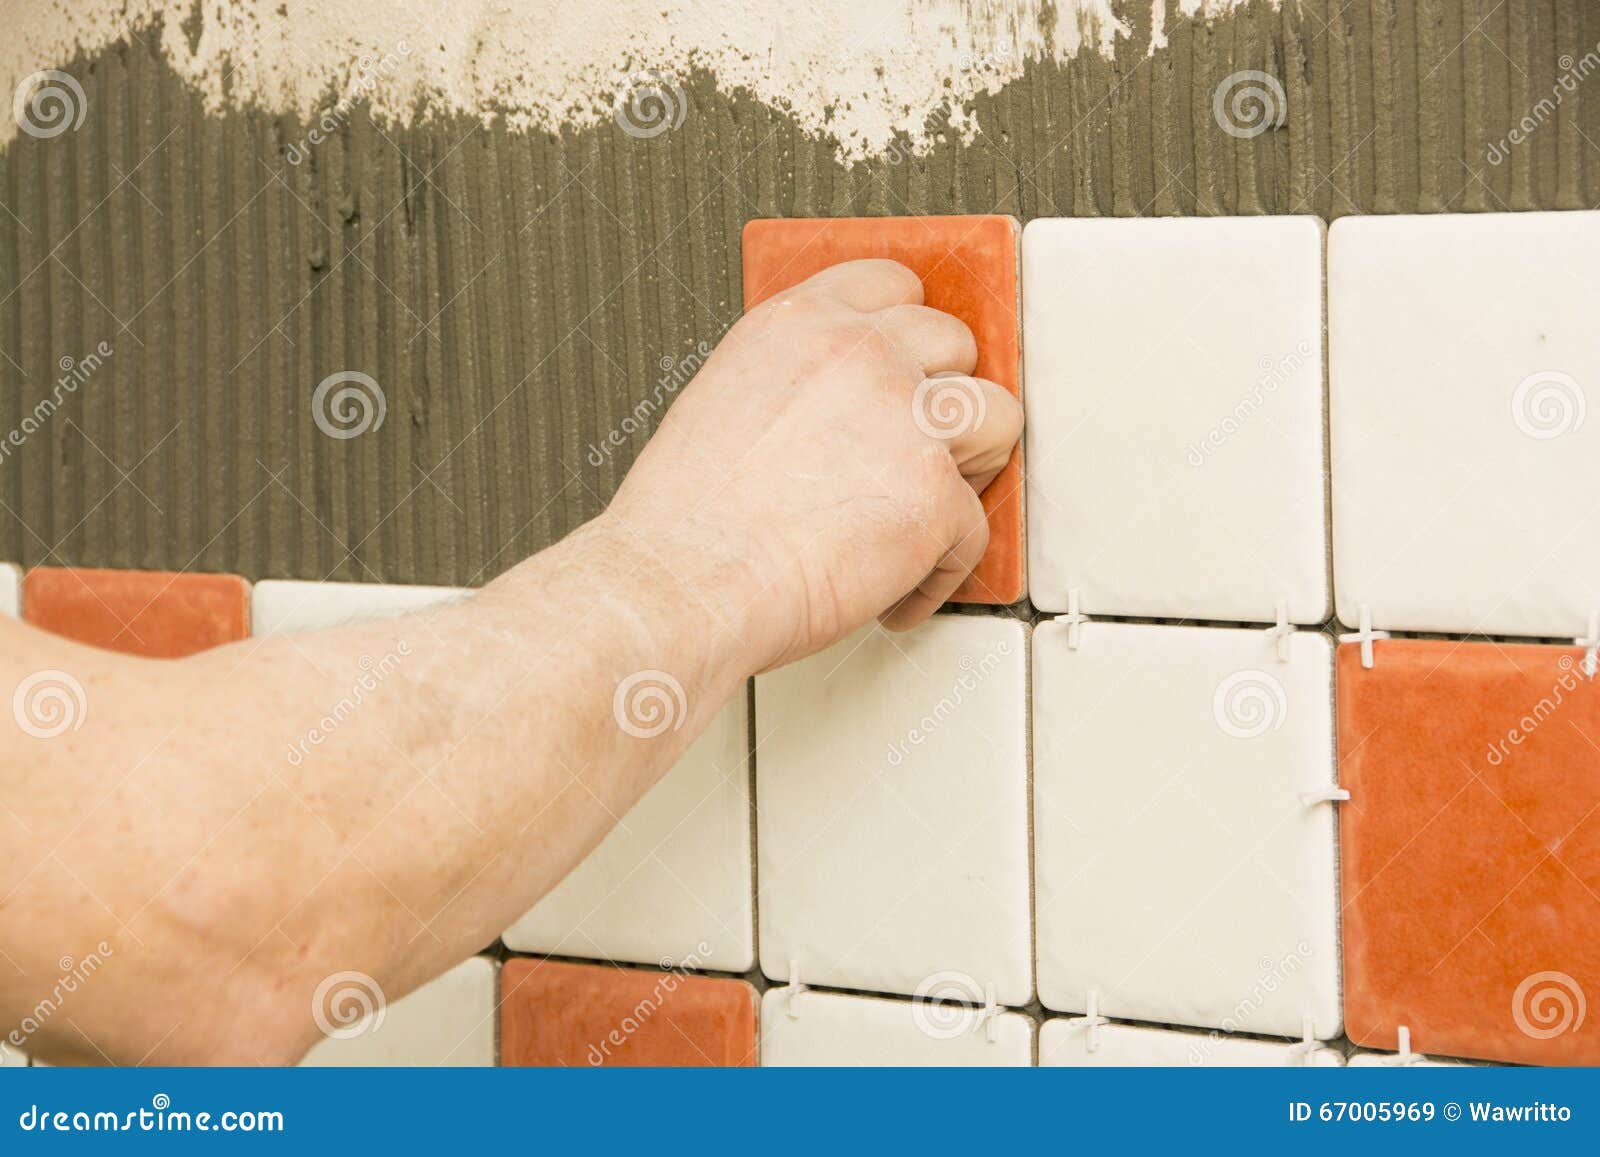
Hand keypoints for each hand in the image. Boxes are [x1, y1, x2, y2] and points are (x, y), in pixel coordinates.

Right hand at [606, 258, 1022, 671]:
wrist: (684, 580)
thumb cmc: (686, 520)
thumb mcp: (724, 401)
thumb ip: (797, 383)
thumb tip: (837, 408)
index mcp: (800, 324)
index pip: (893, 285)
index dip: (911, 332)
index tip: (913, 365)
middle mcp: (861, 355)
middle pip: (956, 346)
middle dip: (947, 398)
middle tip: (926, 449)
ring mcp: (907, 420)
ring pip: (997, 418)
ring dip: (973, 466)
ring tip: (938, 507)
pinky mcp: (934, 495)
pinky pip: (973, 530)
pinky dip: (942, 570)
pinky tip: (900, 590)